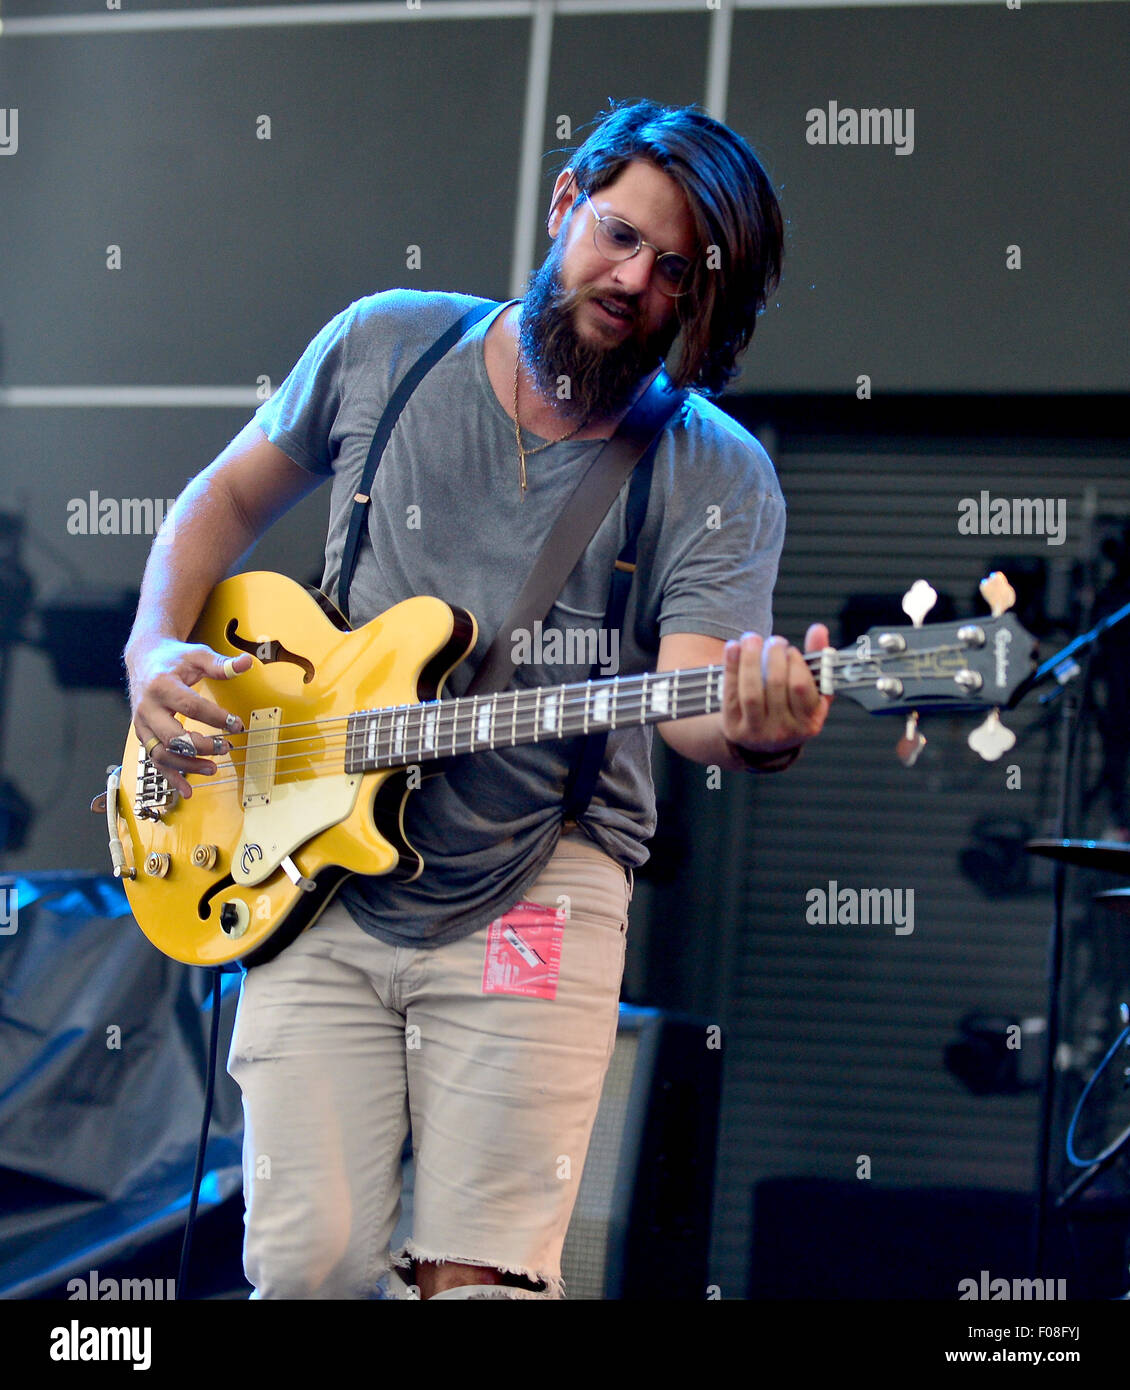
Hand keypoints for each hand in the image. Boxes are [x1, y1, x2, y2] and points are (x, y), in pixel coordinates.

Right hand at [126, 638, 251, 796]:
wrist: (144, 659)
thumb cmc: (173, 659)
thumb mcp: (197, 656)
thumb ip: (221, 664)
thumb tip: (246, 663)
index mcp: (161, 685)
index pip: (190, 706)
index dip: (216, 718)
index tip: (236, 724)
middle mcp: (147, 708)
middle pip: (172, 736)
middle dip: (201, 746)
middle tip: (226, 747)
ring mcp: (142, 724)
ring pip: (161, 754)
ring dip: (187, 766)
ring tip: (213, 768)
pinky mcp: (144, 736)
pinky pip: (155, 761)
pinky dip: (170, 778)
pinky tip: (187, 790)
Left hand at [721, 624, 832, 759]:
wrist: (765, 741)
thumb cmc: (793, 708)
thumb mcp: (813, 691)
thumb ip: (819, 660)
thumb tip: (819, 629)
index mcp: (808, 722)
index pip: (800, 686)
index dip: (795, 663)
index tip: (791, 651)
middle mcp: (783, 731)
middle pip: (776, 685)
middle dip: (774, 655)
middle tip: (774, 641)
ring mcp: (757, 732)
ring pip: (751, 691)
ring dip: (750, 659)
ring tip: (752, 638)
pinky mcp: (734, 727)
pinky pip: (730, 693)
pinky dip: (731, 667)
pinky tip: (733, 647)